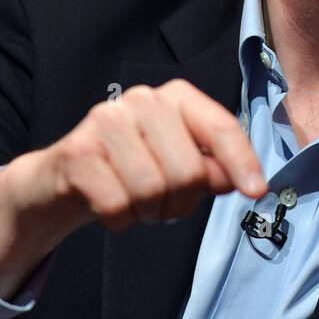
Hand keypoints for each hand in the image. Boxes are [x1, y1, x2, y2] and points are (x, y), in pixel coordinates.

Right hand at [21, 78, 267, 231]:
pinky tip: (110, 206)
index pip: (220, 127)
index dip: (241, 161)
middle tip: (165, 205)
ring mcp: (105, 122)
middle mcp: (140, 100)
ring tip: (137, 203)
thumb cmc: (130, 170)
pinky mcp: (77, 152)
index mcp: (174, 97)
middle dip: (181, 202)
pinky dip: (120, 220)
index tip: (257, 190)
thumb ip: (213, 169)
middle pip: (188, 170)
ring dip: (148, 212)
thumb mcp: (178, 166)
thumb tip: (241, 179)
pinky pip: (118, 205)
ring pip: (152, 189)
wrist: (61, 179)